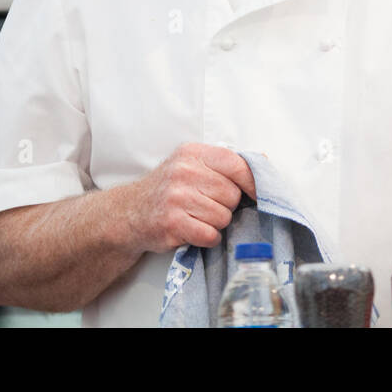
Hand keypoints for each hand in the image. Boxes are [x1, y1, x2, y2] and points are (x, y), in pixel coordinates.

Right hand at [125, 143, 256, 251]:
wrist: (129, 213)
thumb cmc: (168, 189)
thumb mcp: (190, 164)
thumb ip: (223, 163)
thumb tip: (262, 160)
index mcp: (192, 153)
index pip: (236, 164)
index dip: (252, 182)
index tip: (256, 195)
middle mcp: (183, 172)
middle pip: (232, 195)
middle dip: (226, 206)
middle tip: (207, 206)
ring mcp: (176, 198)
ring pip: (223, 217)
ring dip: (215, 223)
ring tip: (197, 218)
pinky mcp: (172, 223)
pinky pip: (210, 235)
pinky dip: (207, 238)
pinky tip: (193, 231)